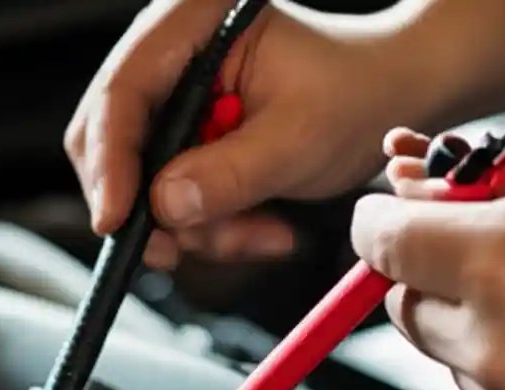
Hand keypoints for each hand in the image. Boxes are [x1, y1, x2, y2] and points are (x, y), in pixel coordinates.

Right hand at [65, 0, 450, 268]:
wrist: (393, 98)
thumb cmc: (357, 95)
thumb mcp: (299, 138)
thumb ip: (231, 172)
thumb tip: (164, 204)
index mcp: (191, 21)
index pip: (123, 91)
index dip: (111, 160)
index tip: (117, 220)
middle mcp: (171, 52)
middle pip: (114, 138)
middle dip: (149, 205)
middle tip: (177, 251)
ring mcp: (176, 97)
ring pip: (144, 180)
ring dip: (197, 225)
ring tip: (262, 234)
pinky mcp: (189, 135)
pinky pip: (174, 195)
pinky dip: (213, 225)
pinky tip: (263, 227)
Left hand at [353, 130, 504, 389]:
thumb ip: (489, 181)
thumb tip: (423, 187)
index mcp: (496, 266)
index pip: (380, 244)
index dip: (383, 221)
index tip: (393, 219)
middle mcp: (497, 347)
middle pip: (406, 310)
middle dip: (430, 277)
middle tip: (487, 253)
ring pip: (457, 363)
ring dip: (482, 331)